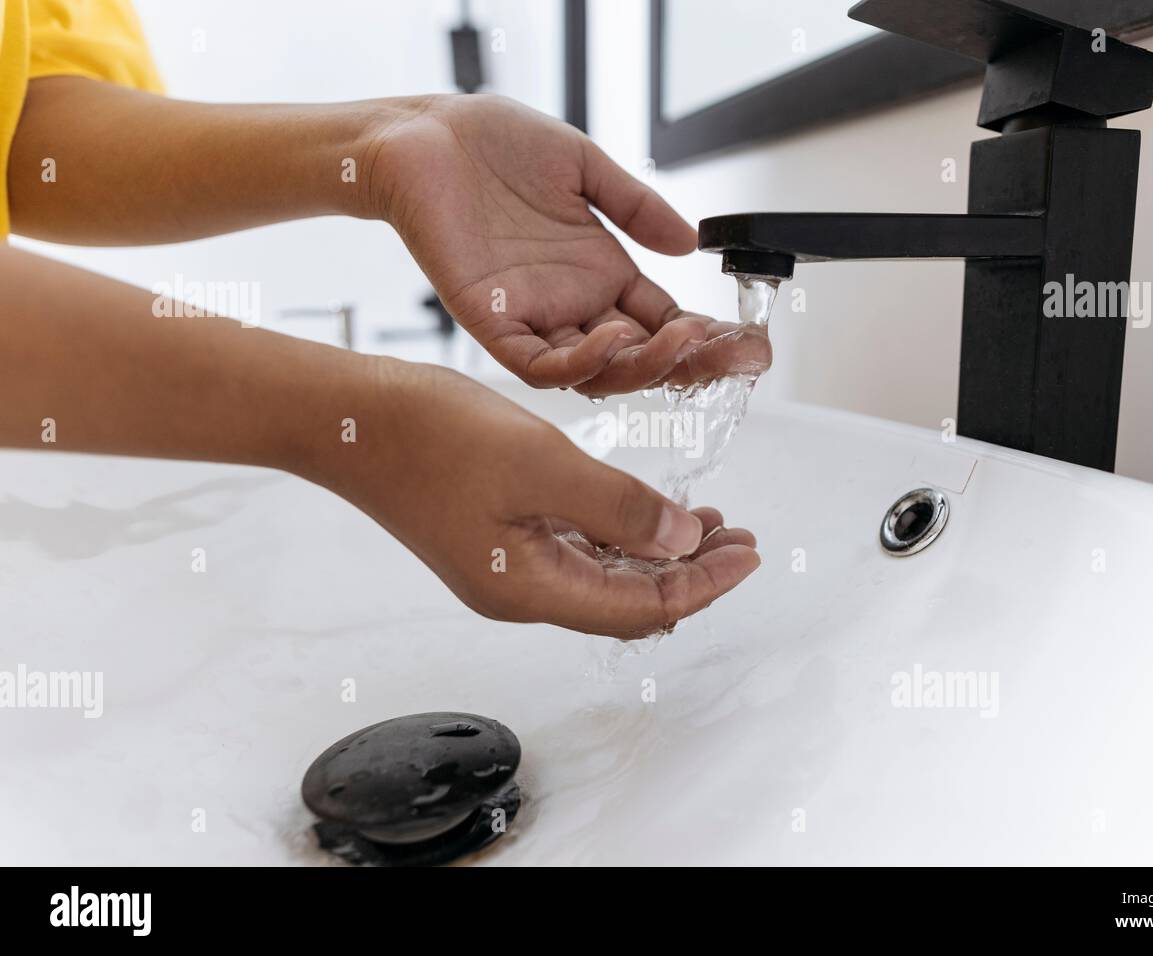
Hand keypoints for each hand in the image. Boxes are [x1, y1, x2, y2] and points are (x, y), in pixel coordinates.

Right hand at [306, 360, 760, 637]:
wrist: (348, 418)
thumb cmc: (428, 437)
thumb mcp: (540, 466)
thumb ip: (618, 509)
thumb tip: (684, 542)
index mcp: (530, 588)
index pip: (641, 609)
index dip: (703, 586)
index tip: (748, 555)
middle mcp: (521, 588)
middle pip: (628, 600)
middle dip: (691, 572)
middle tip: (743, 542)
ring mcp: (506, 563)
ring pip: (605, 573)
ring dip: (660, 552)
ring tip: (711, 525)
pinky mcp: (496, 533)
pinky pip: (576, 547)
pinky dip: (622, 532)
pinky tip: (645, 510)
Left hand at [367, 94, 771, 395]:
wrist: (424, 137)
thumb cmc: (493, 147)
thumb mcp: (584, 168)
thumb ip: (635, 207)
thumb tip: (691, 241)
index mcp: (600, 273)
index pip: (663, 322)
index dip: (708, 339)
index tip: (752, 345)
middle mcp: (573, 305)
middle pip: (642, 356)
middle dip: (692, 362)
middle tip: (734, 356)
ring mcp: (535, 317)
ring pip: (597, 371)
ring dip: (644, 364)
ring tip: (685, 342)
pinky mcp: (492, 321)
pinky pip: (539, 363)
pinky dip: (578, 362)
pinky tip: (613, 336)